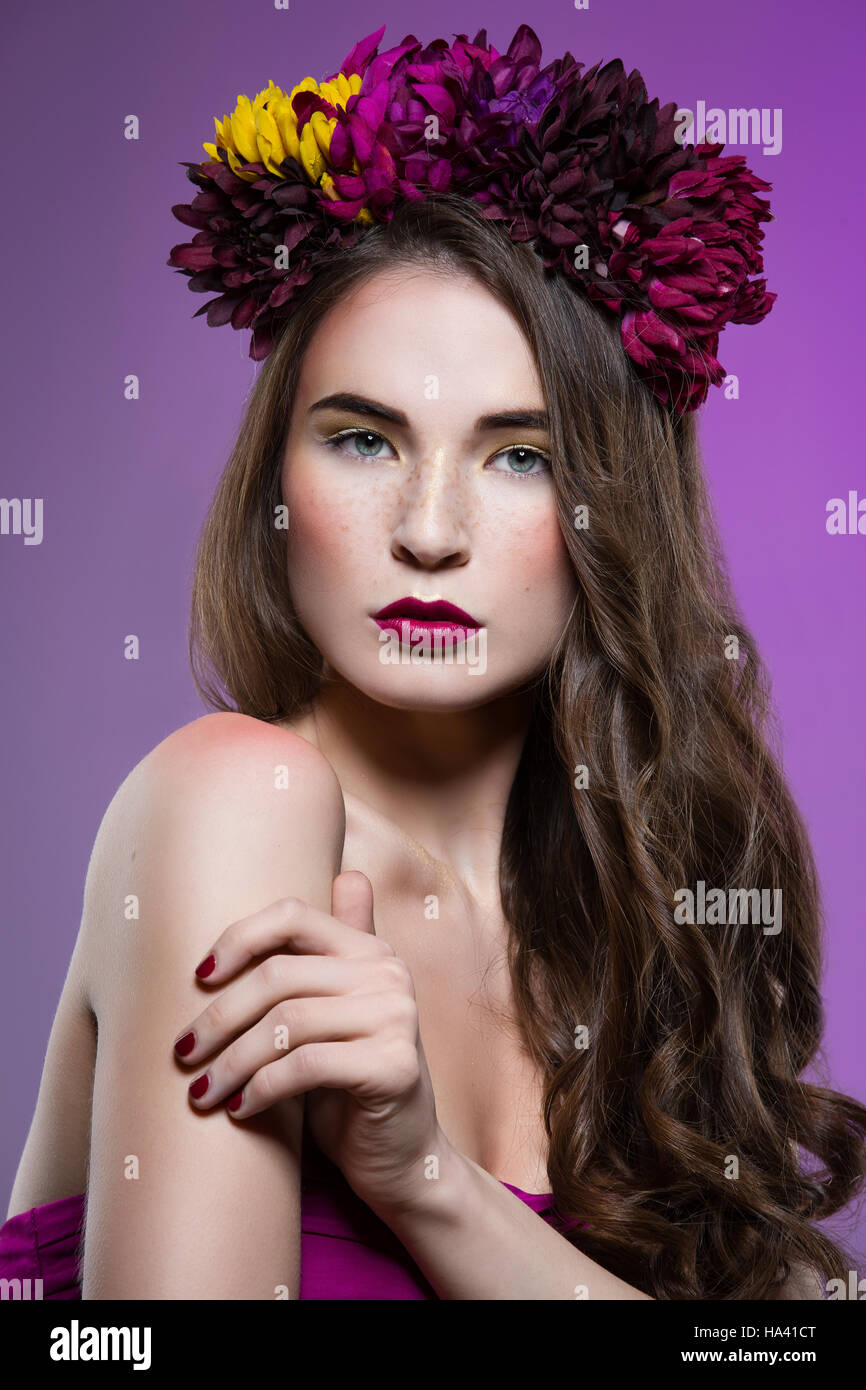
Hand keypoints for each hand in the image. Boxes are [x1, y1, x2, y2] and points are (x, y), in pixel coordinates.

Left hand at [172, 871, 443, 1213]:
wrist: (403, 1157)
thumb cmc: (351, 1084)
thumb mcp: (334, 1015)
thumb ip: (330, 956)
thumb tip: (347, 875)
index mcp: (371, 950)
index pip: (293, 916)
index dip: (240, 938)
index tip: (198, 976)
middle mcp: (390, 974)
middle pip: (279, 975)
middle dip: (220, 1016)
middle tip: (184, 1052)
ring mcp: (397, 1018)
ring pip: (286, 1023)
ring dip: (231, 1062)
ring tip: (202, 1092)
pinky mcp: (394, 1065)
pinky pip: (305, 1066)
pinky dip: (261, 1089)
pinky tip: (239, 1110)